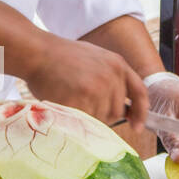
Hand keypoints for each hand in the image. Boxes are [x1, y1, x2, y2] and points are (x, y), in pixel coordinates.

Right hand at [26, 33, 148, 129]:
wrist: (37, 52)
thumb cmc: (61, 56)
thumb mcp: (96, 58)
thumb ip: (111, 78)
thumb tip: (124, 107)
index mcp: (117, 65)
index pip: (140, 92)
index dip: (141, 112)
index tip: (137, 126)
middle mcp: (111, 76)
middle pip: (116, 111)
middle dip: (102, 113)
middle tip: (81, 103)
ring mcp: (96, 88)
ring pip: (99, 118)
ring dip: (86, 116)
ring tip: (70, 98)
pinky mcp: (81, 99)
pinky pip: (84, 120)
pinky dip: (74, 118)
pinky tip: (64, 103)